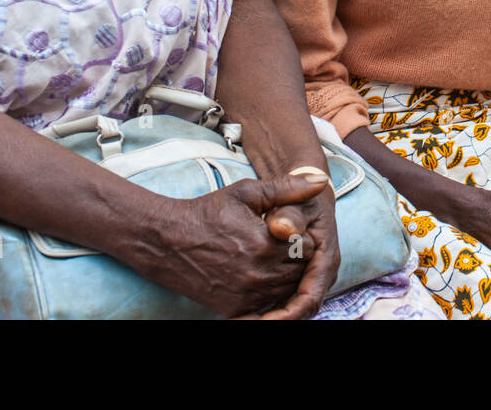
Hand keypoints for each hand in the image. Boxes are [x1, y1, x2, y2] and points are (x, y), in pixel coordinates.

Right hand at [150, 174, 328, 318]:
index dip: (299, 236)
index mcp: (265, 244)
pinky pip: (269, 307)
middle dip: (294, 257)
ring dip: (284, 276)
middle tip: (276, 243)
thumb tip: (322, 180)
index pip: (307, 247)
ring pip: (287, 290)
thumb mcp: (247, 192)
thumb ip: (288, 187)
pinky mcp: (235, 310)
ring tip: (267, 257)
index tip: (283, 229)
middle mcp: (258, 274)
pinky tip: (259, 276)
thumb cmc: (210, 212)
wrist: (168, 241)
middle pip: (299, 271)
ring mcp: (246, 296)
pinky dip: (270, 294)